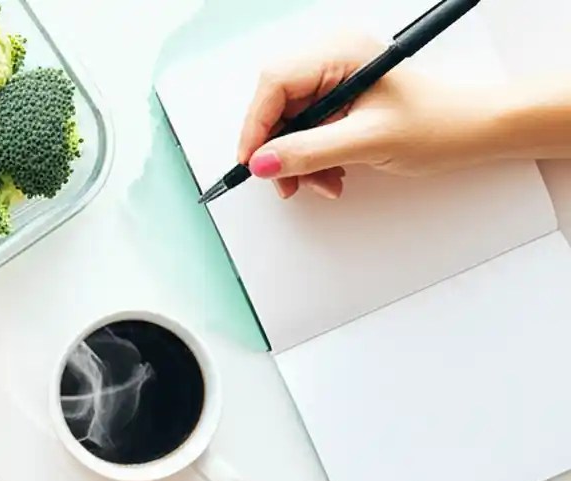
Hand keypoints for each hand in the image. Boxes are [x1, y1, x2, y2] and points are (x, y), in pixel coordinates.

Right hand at [239, 34, 502, 199]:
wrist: (473, 131)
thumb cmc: (437, 124)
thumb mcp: (368, 143)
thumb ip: (310, 152)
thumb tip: (262, 163)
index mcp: (340, 52)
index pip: (274, 83)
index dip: (256, 126)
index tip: (252, 163)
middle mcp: (333, 59)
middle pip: (277, 105)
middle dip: (281, 149)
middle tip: (287, 183)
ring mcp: (335, 78)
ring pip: (290, 123)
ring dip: (298, 159)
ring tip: (323, 182)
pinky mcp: (340, 99)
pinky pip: (307, 130)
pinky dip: (312, 157)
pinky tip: (332, 173)